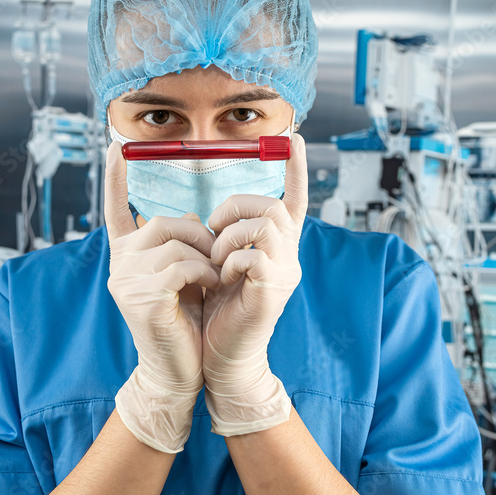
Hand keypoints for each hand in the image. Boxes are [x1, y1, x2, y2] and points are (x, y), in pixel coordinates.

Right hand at [104, 140, 220, 452]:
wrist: (177, 371)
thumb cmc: (185, 323)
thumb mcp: (183, 278)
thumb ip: (180, 247)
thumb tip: (191, 216)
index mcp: (126, 257)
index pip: (114, 210)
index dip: (114, 179)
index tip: (113, 146)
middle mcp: (119, 265)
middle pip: (161, 223)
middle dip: (198, 235)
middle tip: (217, 257)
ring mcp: (126, 281)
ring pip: (175, 243)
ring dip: (206, 256)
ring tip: (216, 276)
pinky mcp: (143, 298)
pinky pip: (181, 266)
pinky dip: (204, 272)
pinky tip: (211, 286)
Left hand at [201, 133, 307, 435]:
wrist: (220, 357)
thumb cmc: (216, 312)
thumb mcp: (216, 267)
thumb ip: (219, 240)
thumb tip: (200, 215)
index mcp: (275, 247)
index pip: (294, 201)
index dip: (295, 170)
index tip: (293, 137)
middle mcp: (288, 256)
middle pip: (275, 206)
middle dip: (238, 207)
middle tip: (213, 227)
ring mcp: (284, 274)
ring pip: (267, 224)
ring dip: (231, 234)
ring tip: (214, 258)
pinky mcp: (273, 292)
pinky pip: (254, 256)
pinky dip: (230, 260)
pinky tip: (220, 278)